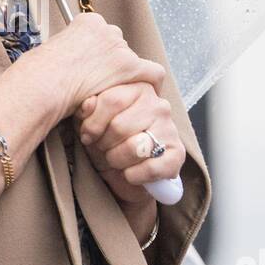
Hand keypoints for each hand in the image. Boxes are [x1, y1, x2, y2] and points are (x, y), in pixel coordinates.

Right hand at [33, 12, 165, 122]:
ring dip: (123, 76)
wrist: (44, 83)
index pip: (103, 36)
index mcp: (88, 23)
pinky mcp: (128, 67)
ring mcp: (119, 47)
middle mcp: (106, 30)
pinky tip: (145, 95)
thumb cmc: (41, 74)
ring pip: (132, 61)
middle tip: (101, 84)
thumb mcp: (53, 52)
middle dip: (112, 65)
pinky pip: (152, 73)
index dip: (100, 55)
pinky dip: (151, 84)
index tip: (94, 68)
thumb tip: (73, 64)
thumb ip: (71, 52)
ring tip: (113, 93)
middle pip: (118, 48)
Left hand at [72, 79, 184, 202]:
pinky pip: (151, 168)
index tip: (88, 135)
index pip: (112, 100)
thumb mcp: (90, 120)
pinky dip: (134, 176)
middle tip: (104, 149)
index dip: (93, 124)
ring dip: (117, 161)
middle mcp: (158, 105)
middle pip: (119, 126)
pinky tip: (129, 173)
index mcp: (138, 88)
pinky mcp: (177, 154)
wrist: (121, 169)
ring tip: (115, 159)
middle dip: (104, 145)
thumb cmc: (105, 138)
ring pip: (135, 148)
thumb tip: (87, 104)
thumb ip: (87, 108)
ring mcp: (170, 129)